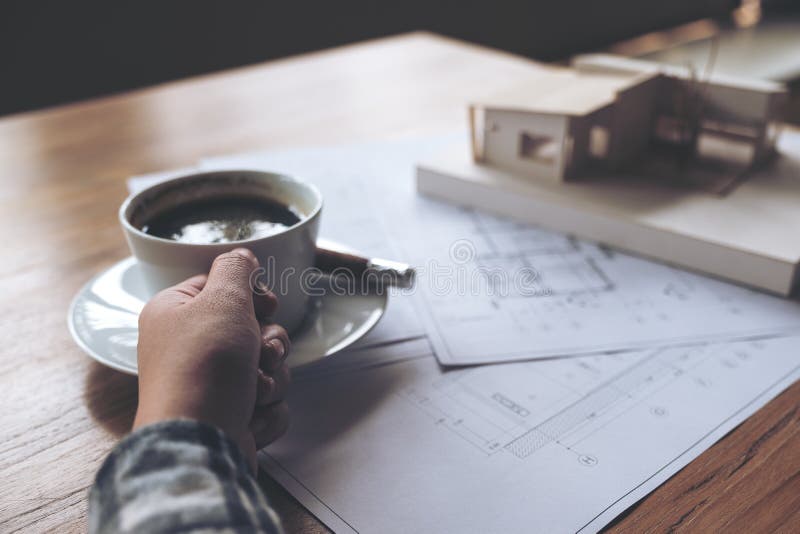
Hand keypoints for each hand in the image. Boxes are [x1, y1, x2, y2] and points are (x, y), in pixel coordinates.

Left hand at [133, 248, 290, 470]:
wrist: (198, 441)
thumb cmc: (203, 368)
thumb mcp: (222, 300)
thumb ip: (235, 270)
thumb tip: (241, 255)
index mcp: (175, 313)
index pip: (221, 288)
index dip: (251, 295)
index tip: (264, 305)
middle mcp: (188, 347)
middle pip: (253, 328)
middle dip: (269, 342)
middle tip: (261, 352)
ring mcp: (210, 384)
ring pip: (267, 366)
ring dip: (271, 377)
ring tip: (254, 389)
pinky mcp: (229, 415)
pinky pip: (268, 401)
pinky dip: (267, 409)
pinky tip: (250, 414)